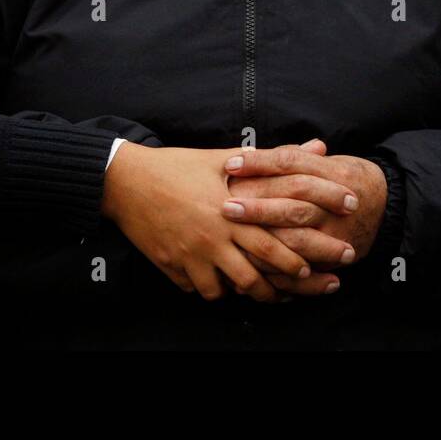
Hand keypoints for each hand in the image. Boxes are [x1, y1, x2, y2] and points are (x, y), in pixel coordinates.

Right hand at [102, 144, 345, 302]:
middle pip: (249, 278)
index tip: (308, 270)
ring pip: (221, 292)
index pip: (267, 245)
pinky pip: (193, 289)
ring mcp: (188, 256)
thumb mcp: (220, 158)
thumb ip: (268, 159)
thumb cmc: (176, 166)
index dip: (291, 262)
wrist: (126, 181)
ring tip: (252, 289)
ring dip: (237, 292)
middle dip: (274, 290)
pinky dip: (207, 287)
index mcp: (227, 213)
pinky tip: (216, 280)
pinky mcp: (168, 266)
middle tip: (291, 293)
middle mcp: (210, 239)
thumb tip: (315, 146)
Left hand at [223, 146, 386, 293]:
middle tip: (226, 206)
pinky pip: (305, 266)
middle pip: (293, 199)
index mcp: (332, 171)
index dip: (260, 162)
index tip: (231, 164)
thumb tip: (248, 153)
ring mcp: (337, 231)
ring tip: (237, 239)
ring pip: (297, 236)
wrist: (389, 207)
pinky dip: (279, 269)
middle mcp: (336, 201)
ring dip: (266, 238)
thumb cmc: (348, 179)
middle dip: (258, 203)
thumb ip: (293, 158)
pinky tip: (253, 266)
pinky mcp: (336, 257)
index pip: (290, 163)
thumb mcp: (328, 161)